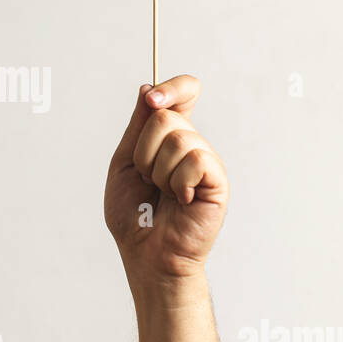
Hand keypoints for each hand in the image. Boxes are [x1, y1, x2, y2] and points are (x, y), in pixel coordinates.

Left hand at [104, 75, 228, 289]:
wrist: (146, 253)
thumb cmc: (134, 215)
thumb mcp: (125, 162)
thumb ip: (138, 126)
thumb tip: (148, 89)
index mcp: (169, 137)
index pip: (184, 93)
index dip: (172, 88)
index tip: (151, 99)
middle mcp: (192, 145)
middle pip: (167, 115)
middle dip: (144, 150)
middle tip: (147, 178)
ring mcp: (207, 162)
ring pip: (180, 138)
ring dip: (158, 171)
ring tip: (162, 193)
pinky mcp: (217, 182)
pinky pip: (197, 160)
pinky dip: (178, 181)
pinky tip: (180, 200)